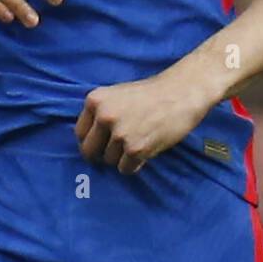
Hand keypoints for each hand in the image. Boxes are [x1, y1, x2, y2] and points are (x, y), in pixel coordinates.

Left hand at [75, 62, 216, 173]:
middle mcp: (104, 116)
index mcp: (95, 101)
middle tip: (117, 150)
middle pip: (89, 151)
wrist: (182, 92)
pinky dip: (135, 165)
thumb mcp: (117, 95)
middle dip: (102, 154)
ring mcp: (119, 133)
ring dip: (122, 158)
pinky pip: (125, 169)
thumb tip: (90, 143)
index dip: (92, 140)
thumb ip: (101, 113)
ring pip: (109, 161)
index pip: (79, 133)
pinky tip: (145, 151)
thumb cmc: (152, 94)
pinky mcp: (135, 149)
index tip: (103, 142)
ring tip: (138, 143)